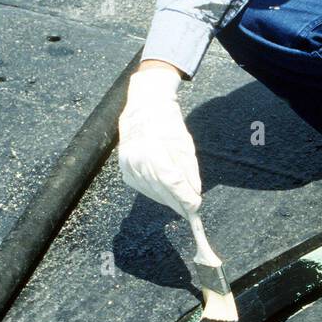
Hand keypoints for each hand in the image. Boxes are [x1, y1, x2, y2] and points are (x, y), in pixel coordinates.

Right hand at [118, 63, 201, 217]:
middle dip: (178, 204)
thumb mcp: (185, 144)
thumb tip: (194, 193)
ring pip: (151, 192)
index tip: (196, 206)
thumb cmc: (167, 123)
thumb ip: (189, 170)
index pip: (171, 183)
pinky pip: (143, 188)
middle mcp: (137, 161)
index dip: (184, 197)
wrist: (143, 109)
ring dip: (168, 201)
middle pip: (161, 191)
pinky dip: (156, 194)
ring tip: (182, 206)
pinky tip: (167, 196)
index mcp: (153, 152)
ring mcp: (128, 167)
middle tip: (192, 212)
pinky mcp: (125, 170)